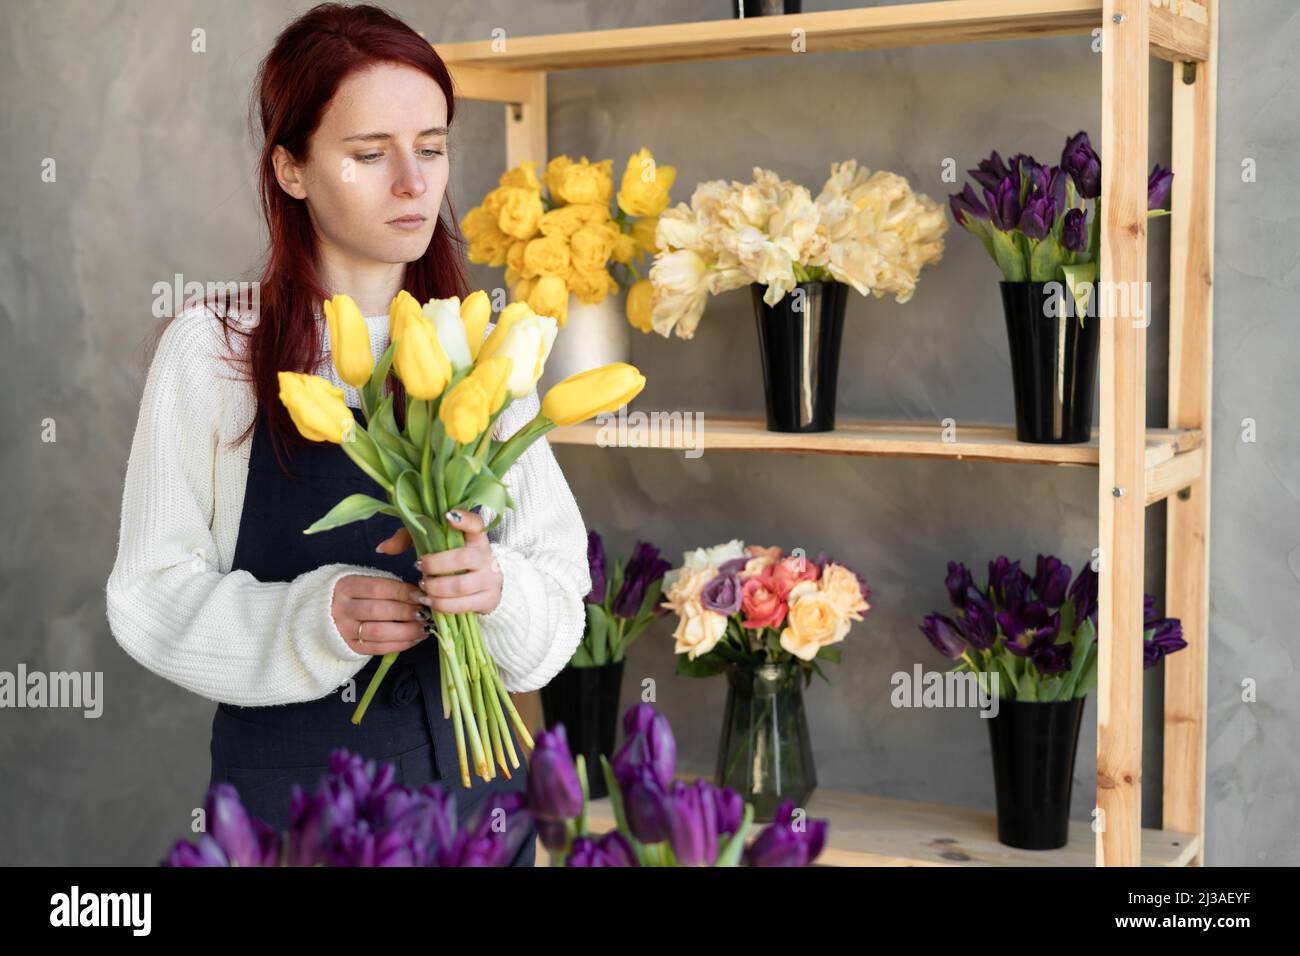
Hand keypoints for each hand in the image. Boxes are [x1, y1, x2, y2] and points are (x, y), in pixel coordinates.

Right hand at [330, 574, 428, 655]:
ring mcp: (345, 630)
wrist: (327, 614)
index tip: (421, 595)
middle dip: (406, 612)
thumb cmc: (358, 596)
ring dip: (406, 631)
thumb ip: (390, 587)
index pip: (378, 588)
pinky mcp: (351, 647)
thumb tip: (420, 596)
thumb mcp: (366, 584)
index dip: (403, 592)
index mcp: (347, 586)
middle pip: (378, 610)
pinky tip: (415, 639)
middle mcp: (343, 608)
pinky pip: (378, 648)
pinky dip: (400, 644)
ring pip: (378, 632)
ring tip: (424, 628)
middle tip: (425, 613)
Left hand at [376, 509, 502, 615]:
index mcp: (475, 538)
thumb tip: (383, 548)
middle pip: (462, 557)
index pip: (476, 523)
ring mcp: (490, 579)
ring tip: (423, 586)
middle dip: (435, 565)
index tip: (448, 516)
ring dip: (435, 588)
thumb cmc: (453, 560)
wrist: (483, 586)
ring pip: (460, 585)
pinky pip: (462, 605)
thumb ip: (407, 539)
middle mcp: (487, 556)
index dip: (465, 519)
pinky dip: (441, 605)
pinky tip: (430, 601)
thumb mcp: (433, 544)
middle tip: (419, 567)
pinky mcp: (488, 599)